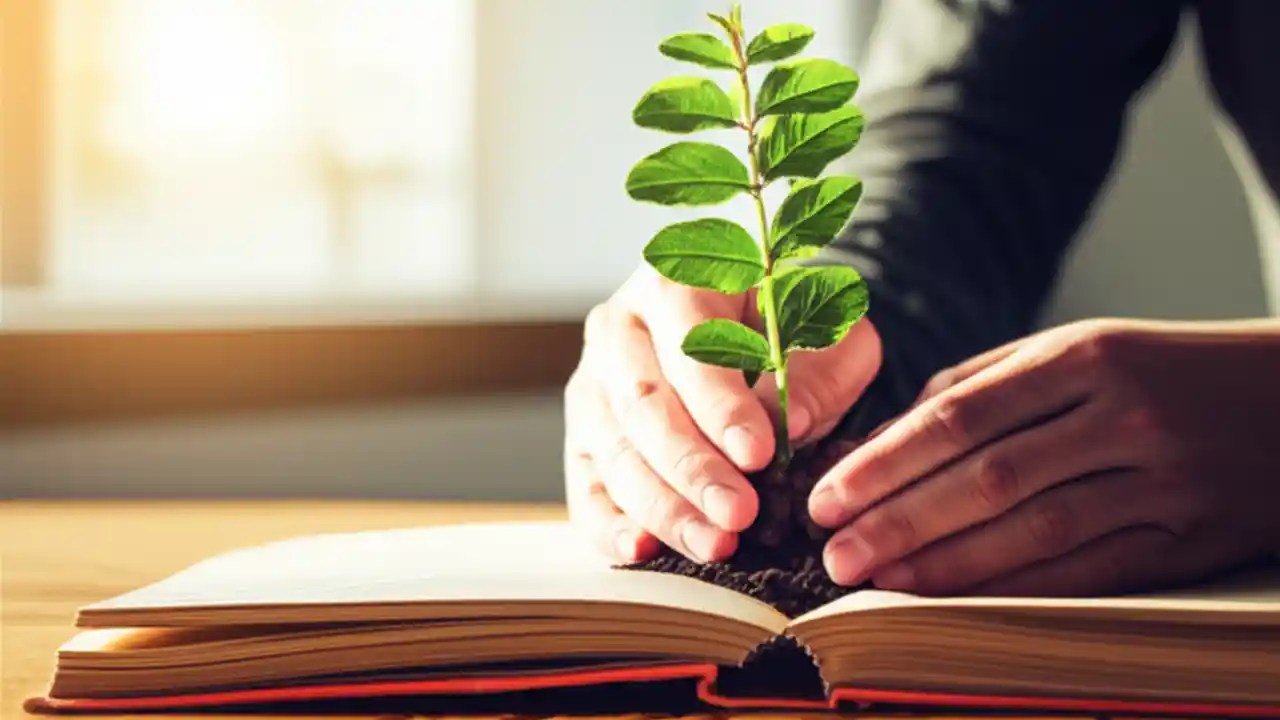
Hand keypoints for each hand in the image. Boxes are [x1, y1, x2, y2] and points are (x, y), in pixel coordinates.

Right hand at [565, 265, 880, 562]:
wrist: (759, 332)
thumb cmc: (792, 332)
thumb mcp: (826, 336)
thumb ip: (814, 372)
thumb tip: (788, 423)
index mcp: (674, 285)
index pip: (689, 347)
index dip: (721, 404)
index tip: (760, 453)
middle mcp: (618, 330)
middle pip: (641, 404)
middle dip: (691, 467)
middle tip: (738, 515)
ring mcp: (593, 386)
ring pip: (612, 450)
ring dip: (661, 506)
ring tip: (714, 544)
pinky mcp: (584, 440)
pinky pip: (586, 488)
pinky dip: (610, 525)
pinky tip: (644, 551)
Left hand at [809, 318, 1279, 594]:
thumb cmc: (1163, 370)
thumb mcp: (1082, 347)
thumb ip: (985, 382)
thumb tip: (891, 435)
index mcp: (1085, 357)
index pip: (960, 417)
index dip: (884, 463)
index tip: (825, 496)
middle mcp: (1122, 416)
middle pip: (986, 478)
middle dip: (898, 521)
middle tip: (833, 554)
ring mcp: (1163, 481)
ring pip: (1034, 533)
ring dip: (946, 566)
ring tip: (878, 584)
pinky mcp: (1191, 539)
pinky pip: (1090, 573)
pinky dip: (1017, 590)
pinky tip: (959, 604)